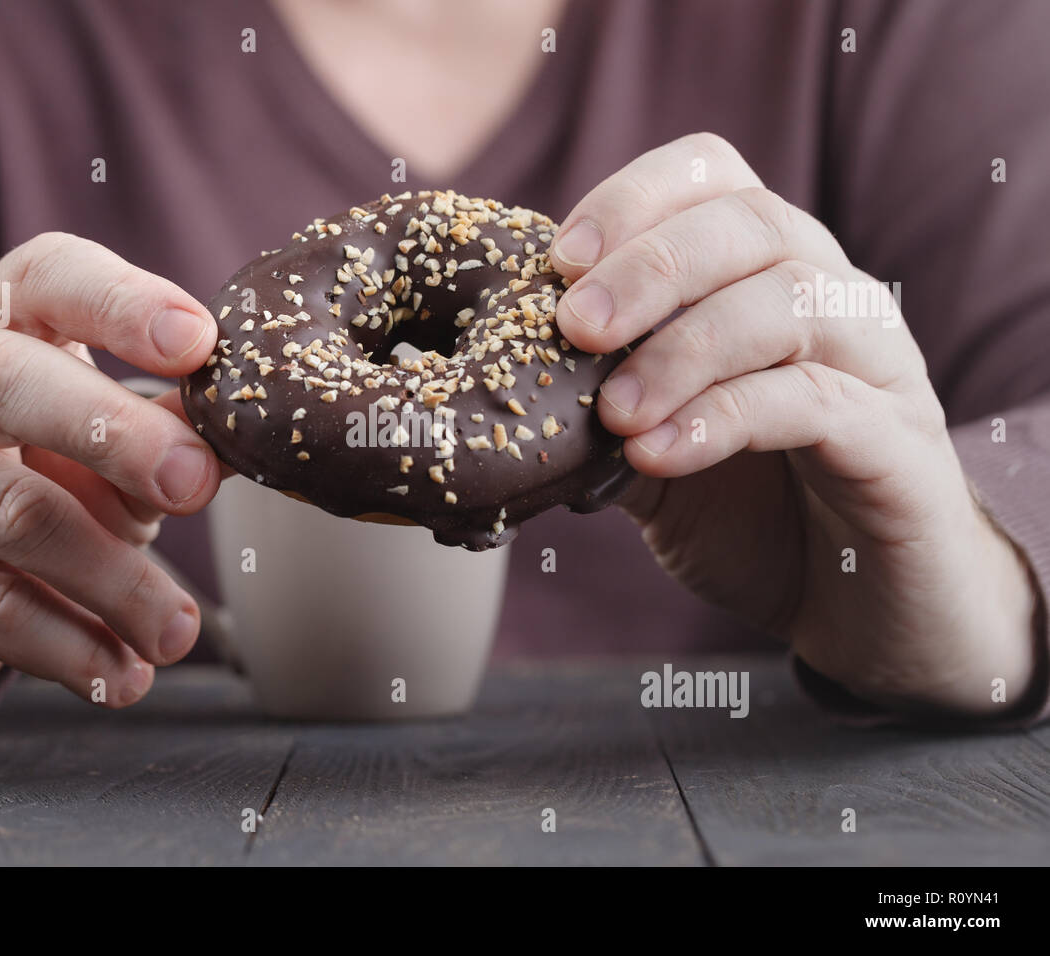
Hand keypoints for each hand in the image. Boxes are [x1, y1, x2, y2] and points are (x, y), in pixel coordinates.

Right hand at [0, 233, 220, 724]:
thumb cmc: (13, 489)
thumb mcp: (86, 453)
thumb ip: (155, 438)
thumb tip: (228, 445)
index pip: (44, 277)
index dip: (122, 300)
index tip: (199, 342)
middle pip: (6, 381)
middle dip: (115, 431)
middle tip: (197, 487)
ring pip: (7, 512)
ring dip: (114, 578)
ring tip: (177, 631)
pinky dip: (67, 646)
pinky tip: (120, 675)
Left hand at [550, 133, 1039, 717]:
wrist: (859, 610)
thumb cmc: (754, 517)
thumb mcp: (651, 459)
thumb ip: (594, 413)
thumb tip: (497, 389)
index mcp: (766, 276)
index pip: (713, 177)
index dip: (633, 199)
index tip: (558, 261)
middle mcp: (830, 298)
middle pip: (751, 222)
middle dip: (648, 266)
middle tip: (573, 326)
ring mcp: (876, 366)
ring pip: (790, 301)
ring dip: (683, 348)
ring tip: (612, 414)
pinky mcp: (900, 445)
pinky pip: (817, 403)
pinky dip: (723, 419)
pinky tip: (657, 455)